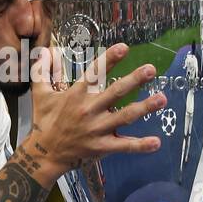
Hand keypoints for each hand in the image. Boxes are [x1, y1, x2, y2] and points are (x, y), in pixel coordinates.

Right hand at [23, 42, 166, 182]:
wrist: (44, 154)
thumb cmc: (44, 122)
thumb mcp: (40, 94)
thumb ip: (43, 71)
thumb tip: (46, 51)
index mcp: (76, 94)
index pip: (94, 73)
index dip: (109, 59)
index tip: (124, 47)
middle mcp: (89, 110)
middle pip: (115, 92)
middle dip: (134, 80)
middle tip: (151, 70)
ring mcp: (97, 129)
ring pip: (125, 116)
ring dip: (145, 107)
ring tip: (162, 99)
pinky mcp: (102, 147)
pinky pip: (124, 146)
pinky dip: (141, 145)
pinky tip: (157, 142)